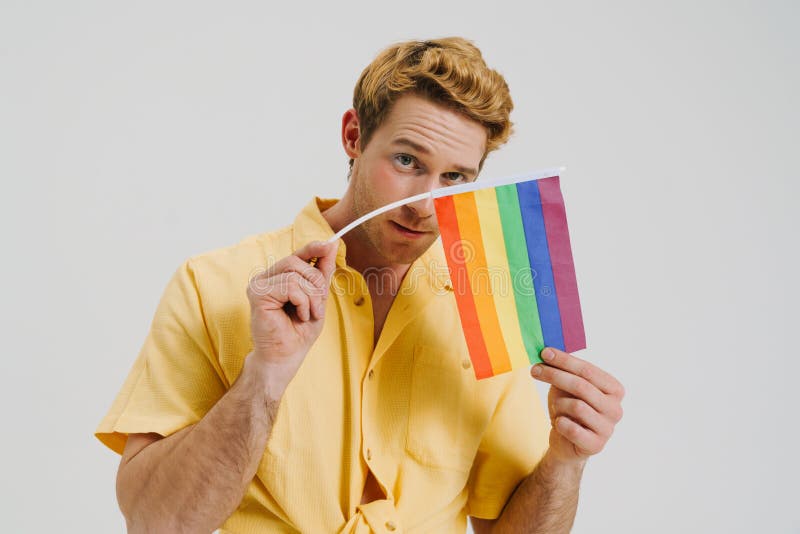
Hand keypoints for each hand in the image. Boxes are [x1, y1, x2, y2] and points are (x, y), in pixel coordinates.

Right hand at [246, 240, 337, 391]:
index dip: (312, 248)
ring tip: (307, 314)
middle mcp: (264, 278)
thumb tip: (331, 244)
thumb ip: (321, 272)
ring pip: (294, 274)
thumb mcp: (317, 297)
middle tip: (317, 307)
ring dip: (311, 297)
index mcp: (277, 278)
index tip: (329, 244)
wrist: (285, 358)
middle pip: (296, 261)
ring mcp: (258, 285)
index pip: (295, 255)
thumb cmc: (298, 332)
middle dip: (315, 283)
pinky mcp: (257, 294)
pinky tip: (298, 316)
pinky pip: (290, 286)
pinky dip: (302, 302)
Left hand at [531, 348, 624, 465]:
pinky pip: (571, 428)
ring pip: (576, 406)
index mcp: (614, 389)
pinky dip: (560, 423)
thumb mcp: (566, 386)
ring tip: (557, 408)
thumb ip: (563, 370)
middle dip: (555, 375)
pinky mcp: (596, 445)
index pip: (588, 370)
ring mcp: (608, 428)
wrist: (566, 441)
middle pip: (582, 386)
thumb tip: (548, 352)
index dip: (565, 360)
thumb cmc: (568, 408)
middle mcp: (616, 408)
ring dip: (558, 405)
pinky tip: (560, 423)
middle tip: (535, 370)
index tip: (545, 353)